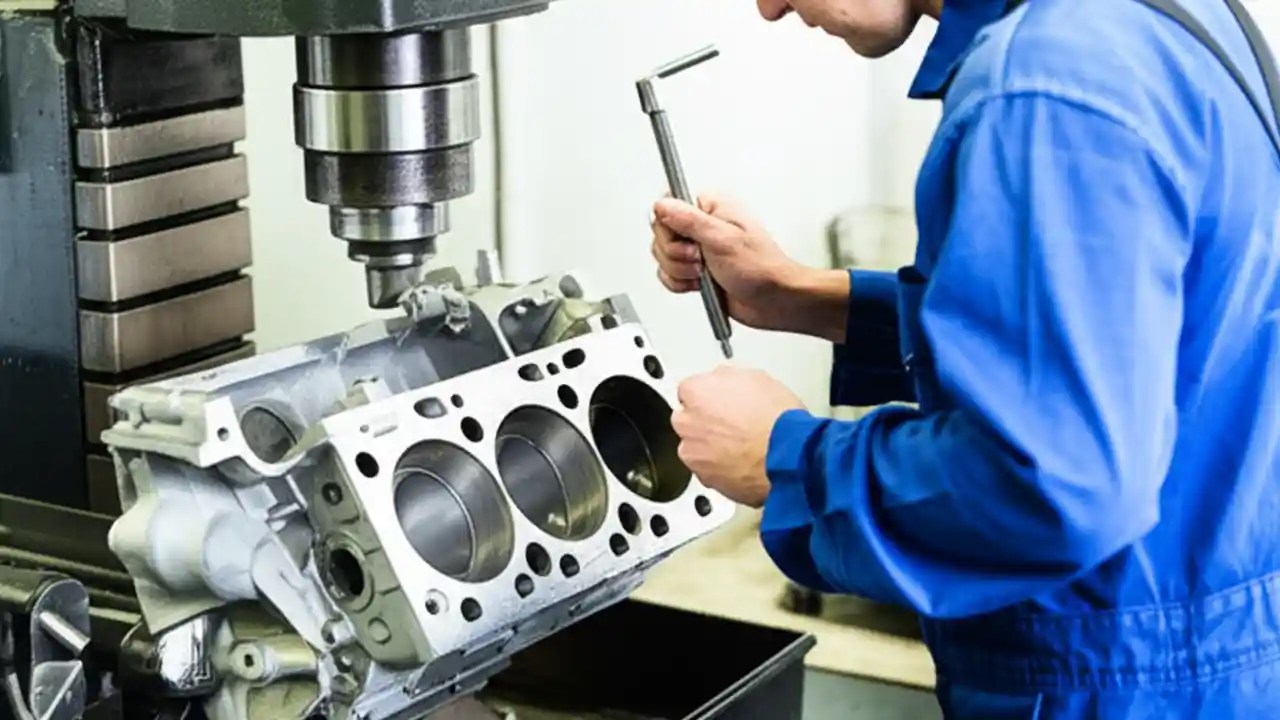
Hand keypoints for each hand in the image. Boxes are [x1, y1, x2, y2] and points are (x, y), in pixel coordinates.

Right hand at [651, 194, 849, 341]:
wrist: (772, 300)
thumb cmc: (760, 268)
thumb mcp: (722, 239)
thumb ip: (688, 220)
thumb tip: (663, 204)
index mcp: (711, 207)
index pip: (668, 205)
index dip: (670, 227)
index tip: (688, 240)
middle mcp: (702, 225)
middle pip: (661, 234)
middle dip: (676, 254)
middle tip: (700, 260)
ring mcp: (698, 248)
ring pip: (663, 256)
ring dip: (680, 271)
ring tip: (704, 273)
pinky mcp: (695, 269)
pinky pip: (669, 274)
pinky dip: (680, 283)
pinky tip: (700, 284)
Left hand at [672, 366, 804, 507]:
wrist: (788, 456)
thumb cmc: (775, 418)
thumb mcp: (756, 378)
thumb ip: (727, 377)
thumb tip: (724, 380)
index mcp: (695, 392)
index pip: (689, 390)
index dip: (709, 397)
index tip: (721, 401)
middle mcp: (687, 423)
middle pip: (686, 420)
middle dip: (704, 422)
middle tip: (732, 424)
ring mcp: (693, 454)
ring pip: (695, 448)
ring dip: (710, 447)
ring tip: (740, 446)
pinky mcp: (705, 479)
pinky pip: (708, 470)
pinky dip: (720, 468)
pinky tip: (742, 463)